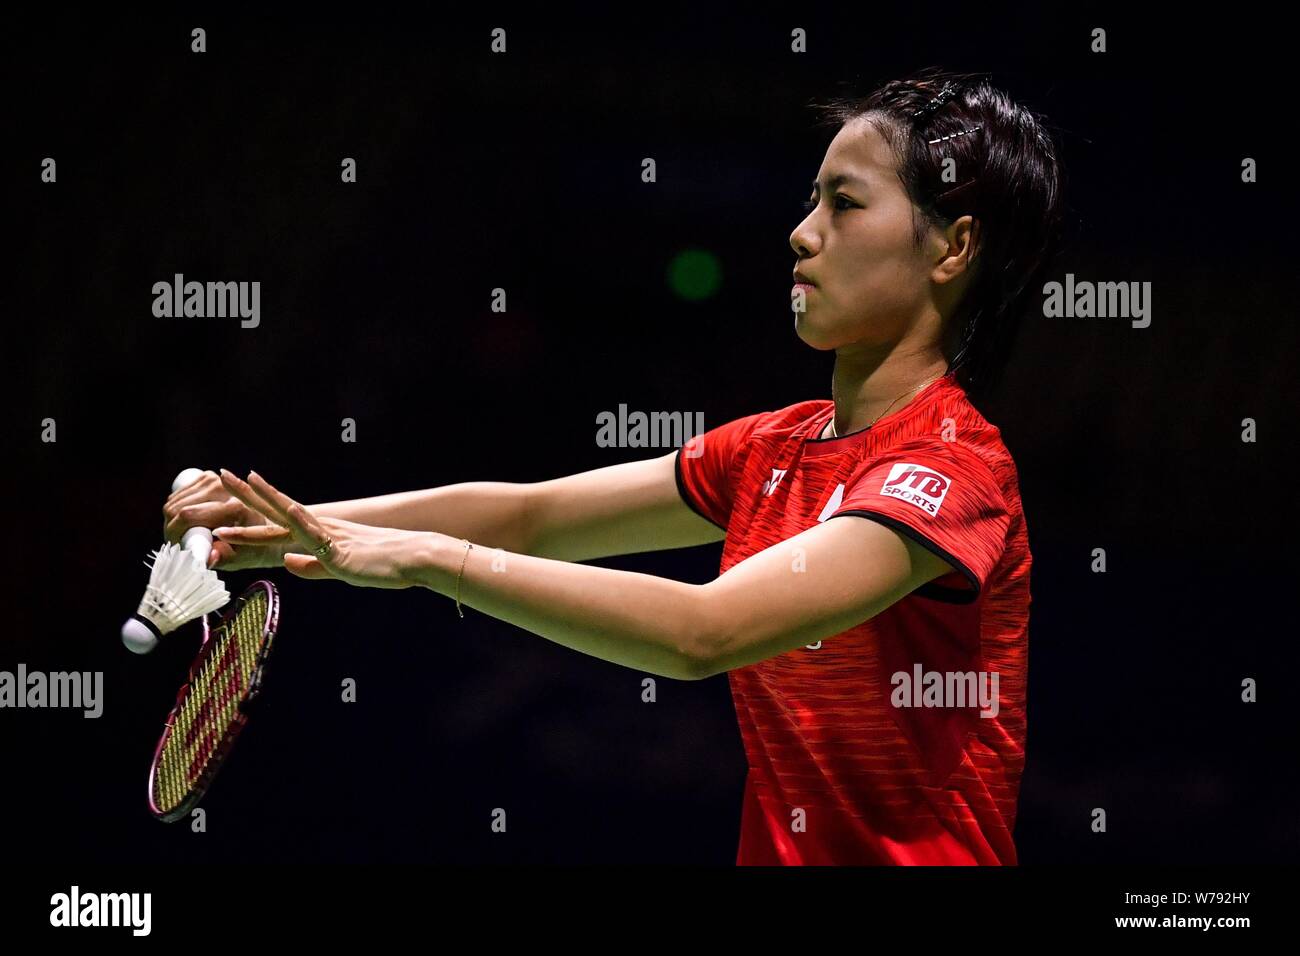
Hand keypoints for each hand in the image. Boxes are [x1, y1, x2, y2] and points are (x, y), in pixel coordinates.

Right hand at [162, 469, 285, 570]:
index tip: (174, 544)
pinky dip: (177, 505)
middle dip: (171, 526)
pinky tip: (186, 518)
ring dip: (173, 516)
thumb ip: (223, 558)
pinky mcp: (210, 477)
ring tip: (185, 531)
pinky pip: (181, 492)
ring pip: (177, 498)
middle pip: (178, 506)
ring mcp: (217, 481)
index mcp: (234, 508)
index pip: (188, 515)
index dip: (173, 531)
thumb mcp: (239, 559)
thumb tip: (209, 557)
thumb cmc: (253, 548)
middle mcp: (225, 490)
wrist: (268, 528)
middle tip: (177, 541)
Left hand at [213, 469, 433, 588]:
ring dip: (260, 505)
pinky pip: (319, 536)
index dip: (255, 506)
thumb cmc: (384, 564)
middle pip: (276, 509)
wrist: (416, 557)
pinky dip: (302, 523)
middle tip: (222, 474)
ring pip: (288, 518)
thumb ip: (313, 567)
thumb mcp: (341, 569)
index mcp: (321, 532)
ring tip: (236, 489)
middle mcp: (321, 529)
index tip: (233, 491)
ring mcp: (330, 537)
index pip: (280, 518)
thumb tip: (287, 563)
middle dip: (247, 494)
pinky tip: (287, 511)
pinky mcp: (342, 552)